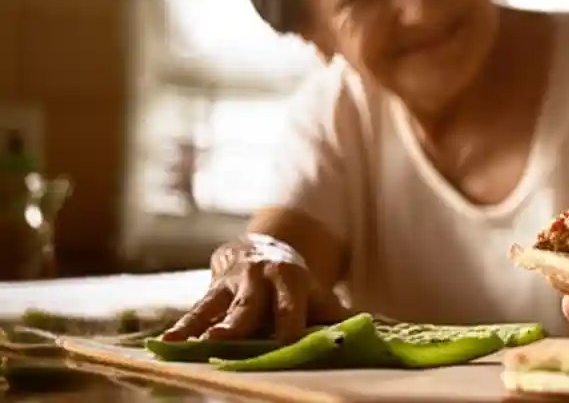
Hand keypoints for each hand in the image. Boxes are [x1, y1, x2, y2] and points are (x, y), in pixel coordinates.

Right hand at [161, 240, 349, 342]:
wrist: (264, 247)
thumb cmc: (295, 284)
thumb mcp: (318, 294)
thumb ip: (338, 316)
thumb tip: (379, 332)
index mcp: (292, 281)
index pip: (290, 307)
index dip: (288, 324)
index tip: (286, 341)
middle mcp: (260, 279)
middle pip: (250, 306)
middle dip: (239, 322)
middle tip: (226, 340)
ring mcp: (233, 284)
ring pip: (217, 306)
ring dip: (205, 325)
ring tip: (196, 341)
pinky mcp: (211, 289)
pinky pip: (195, 310)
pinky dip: (182, 327)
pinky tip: (166, 343)